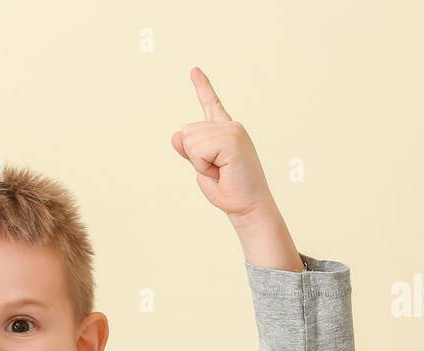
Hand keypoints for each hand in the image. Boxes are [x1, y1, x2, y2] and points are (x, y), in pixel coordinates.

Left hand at [171, 67, 274, 226]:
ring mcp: (232, 130)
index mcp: (225, 132)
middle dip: (194, 158)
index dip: (202, 87)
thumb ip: (190, 151)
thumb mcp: (203, 169)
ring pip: (190, 140)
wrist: (248, 206)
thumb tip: (176, 134)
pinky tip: (223, 169)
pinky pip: (197, 149)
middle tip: (217, 171)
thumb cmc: (228, 190)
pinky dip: (203, 165)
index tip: (194, 70)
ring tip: (221, 171)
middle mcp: (230, 126)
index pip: (211, 105)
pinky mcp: (231, 139)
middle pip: (186, 132)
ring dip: (199, 163)